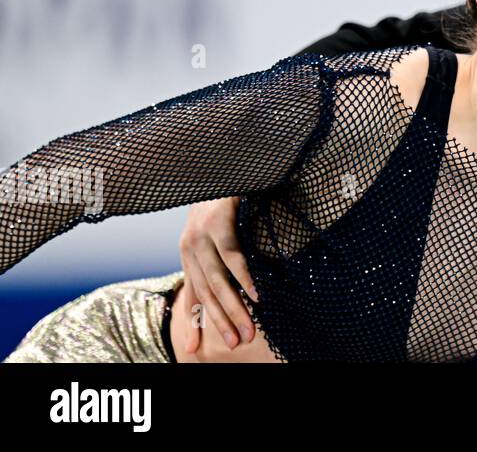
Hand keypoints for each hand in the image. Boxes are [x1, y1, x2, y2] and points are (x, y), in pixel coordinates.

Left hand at [177, 196, 257, 353]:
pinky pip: (234, 258)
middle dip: (223, 323)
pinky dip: (246, 281)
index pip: (194, 293)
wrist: (226, 154)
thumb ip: (225, 256)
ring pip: (219, 282)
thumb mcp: (222, 227)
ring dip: (236, 310)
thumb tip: (243, 285)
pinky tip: (258, 298)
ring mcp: (201, 234)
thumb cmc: (229, 190)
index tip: (196, 351)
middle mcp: (191, 245)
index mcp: (190, 250)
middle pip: (208, 293)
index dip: (197, 322)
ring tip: (249, 333)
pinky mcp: (218, 222)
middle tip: (238, 344)